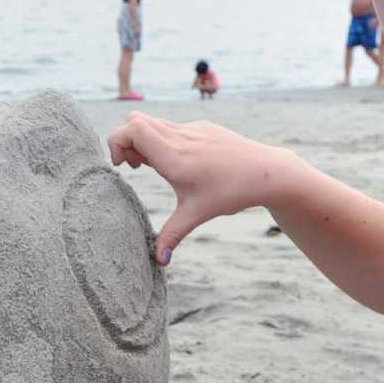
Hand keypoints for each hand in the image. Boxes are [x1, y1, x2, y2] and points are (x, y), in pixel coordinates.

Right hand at [105, 114, 281, 262]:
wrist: (267, 172)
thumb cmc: (231, 192)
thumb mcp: (197, 215)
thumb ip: (172, 235)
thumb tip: (159, 262)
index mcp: (174, 156)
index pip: (132, 128)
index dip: (116, 142)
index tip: (123, 166)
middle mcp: (180, 137)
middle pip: (135, 120)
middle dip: (126, 142)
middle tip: (136, 167)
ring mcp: (192, 129)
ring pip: (153, 122)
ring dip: (145, 141)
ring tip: (155, 166)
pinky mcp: (203, 128)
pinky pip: (172, 127)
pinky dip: (163, 140)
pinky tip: (180, 163)